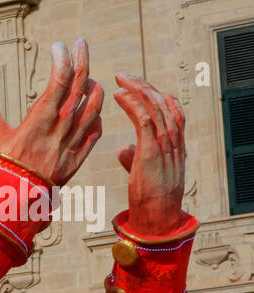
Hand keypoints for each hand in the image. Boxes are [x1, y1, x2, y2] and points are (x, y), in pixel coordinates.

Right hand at [0, 37, 103, 186]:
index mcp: (39, 121)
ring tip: (89, 77)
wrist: (16, 201)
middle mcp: (60, 129)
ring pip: (93, 107)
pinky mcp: (77, 158)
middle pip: (79, 86)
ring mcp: (71, 143)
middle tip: (80, 44)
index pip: (59, 81)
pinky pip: (95, 132)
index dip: (62, 60)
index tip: (59, 47)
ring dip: (93, 87)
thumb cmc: (2, 169)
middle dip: (81, 60)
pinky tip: (93, 109)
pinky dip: (97, 117)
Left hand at [112, 74, 187, 238]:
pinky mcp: (152, 150)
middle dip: (143, 86)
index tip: (136, 86)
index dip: (154, 95)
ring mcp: (165, 144)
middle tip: (124, 75)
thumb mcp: (143, 172)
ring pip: (154, 106)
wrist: (157, 217)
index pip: (169, 110)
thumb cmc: (149, 198)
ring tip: (120, 79)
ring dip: (137, 89)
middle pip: (162, 103)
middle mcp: (173, 140)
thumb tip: (123, 149)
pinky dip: (132, 104)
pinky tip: (119, 96)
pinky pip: (144, 119)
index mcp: (173, 143)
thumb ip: (135, 157)